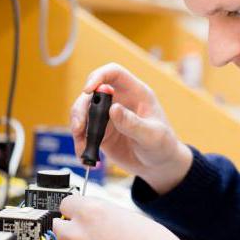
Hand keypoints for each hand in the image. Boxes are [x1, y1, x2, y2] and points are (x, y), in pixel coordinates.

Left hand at [53, 195, 184, 239]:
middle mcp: (79, 233)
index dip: (74, 210)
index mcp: (91, 211)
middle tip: (85, 235)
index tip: (77, 214)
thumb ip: (101, 214)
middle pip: (57, 226)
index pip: (65, 203)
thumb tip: (90, 218)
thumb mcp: (126, 216)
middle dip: (70, 229)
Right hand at [71, 63, 192, 193]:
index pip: (114, 73)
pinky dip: (80, 144)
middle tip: (78, 128)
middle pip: (92, 94)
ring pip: (82, 113)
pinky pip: (83, 133)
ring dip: (77, 129)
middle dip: (80, 109)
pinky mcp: (100, 132)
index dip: (99, 76)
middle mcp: (118, 100)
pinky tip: (85, 156)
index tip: (88, 90)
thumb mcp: (152, 136)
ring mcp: (107, 116)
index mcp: (135, 93)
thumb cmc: (162, 145)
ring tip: (82, 148)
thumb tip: (113, 109)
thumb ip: (133, 123)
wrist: (158, 166)